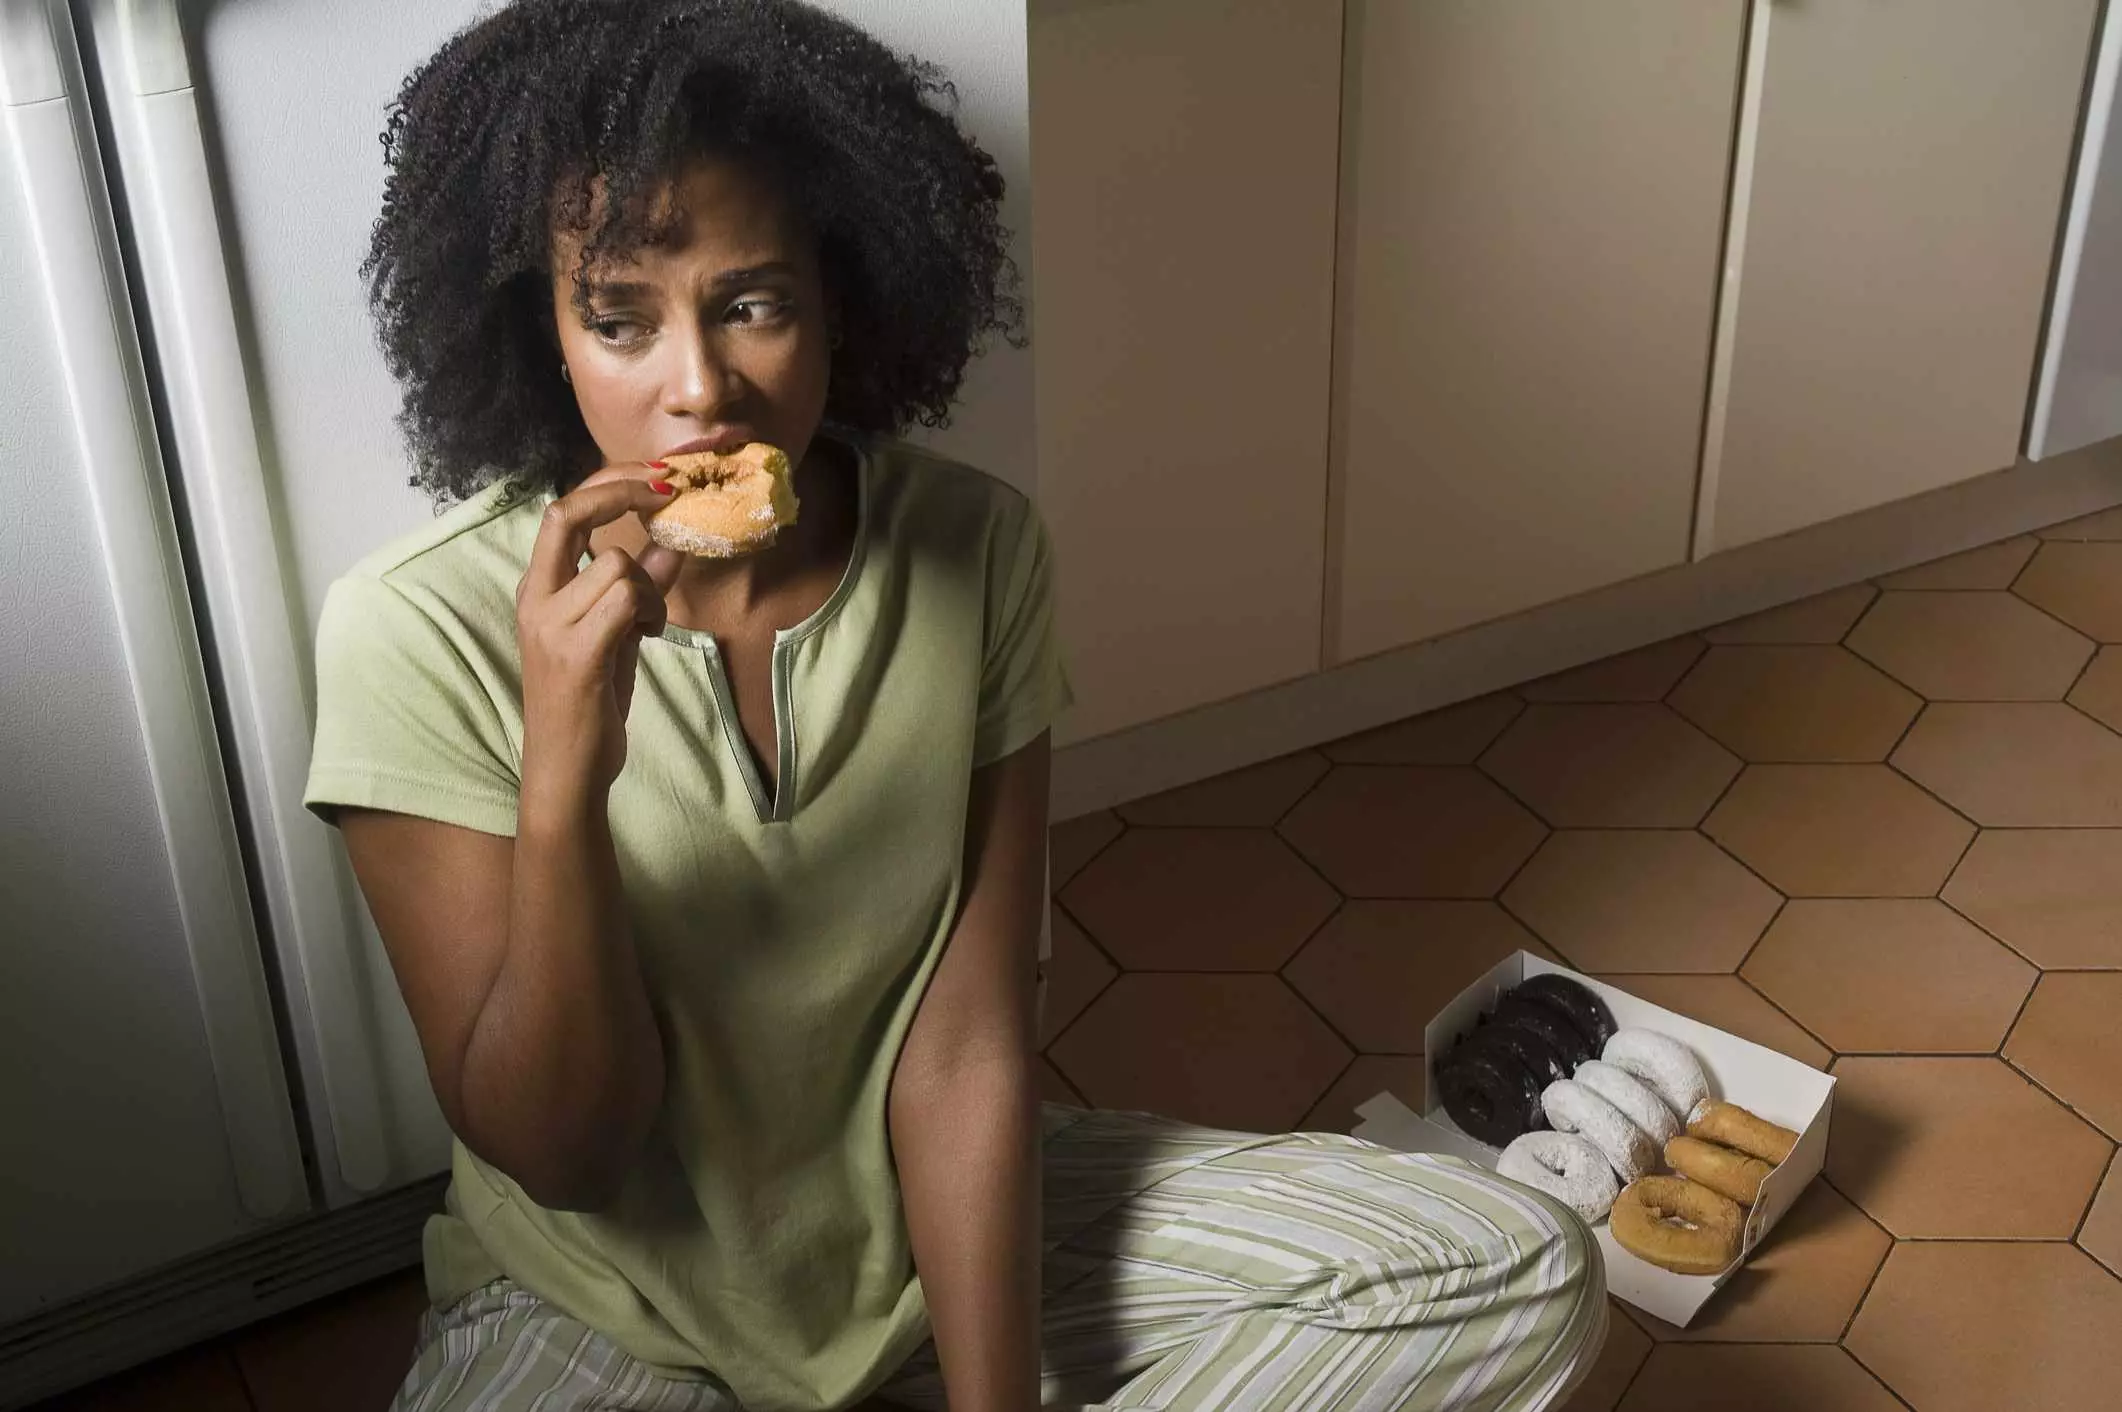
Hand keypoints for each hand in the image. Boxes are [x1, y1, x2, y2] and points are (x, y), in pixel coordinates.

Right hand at [516, 468, 684, 801]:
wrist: (565, 768)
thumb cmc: (589, 702)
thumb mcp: (616, 633)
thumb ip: (639, 587)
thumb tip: (675, 543)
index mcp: (539, 588)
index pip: (561, 510)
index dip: (610, 483)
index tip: (657, 479)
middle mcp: (536, 598)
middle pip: (567, 512)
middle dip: (625, 490)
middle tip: (668, 493)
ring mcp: (551, 625)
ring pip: (617, 563)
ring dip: (651, 586)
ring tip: (649, 623)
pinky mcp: (577, 654)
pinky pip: (625, 599)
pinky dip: (650, 610)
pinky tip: (647, 636)